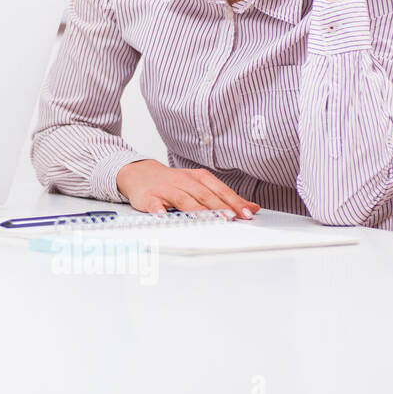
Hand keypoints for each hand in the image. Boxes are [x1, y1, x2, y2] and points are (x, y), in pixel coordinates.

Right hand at [115, 159, 258, 218]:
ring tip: (208, 219)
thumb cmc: (173, 183)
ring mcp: (166, 188)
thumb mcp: (200, 185)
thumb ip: (225, 197)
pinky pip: (155, 204)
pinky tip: (166, 216)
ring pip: (183, 199)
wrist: (140, 174)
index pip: (219, 190)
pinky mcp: (149, 197)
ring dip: (196, 210)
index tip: (247, 213)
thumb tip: (252, 207)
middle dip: (219, 206)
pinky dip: (160, 210)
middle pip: (203, 194)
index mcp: (197, 177)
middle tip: (232, 217)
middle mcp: (183, 181)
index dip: (234, 201)